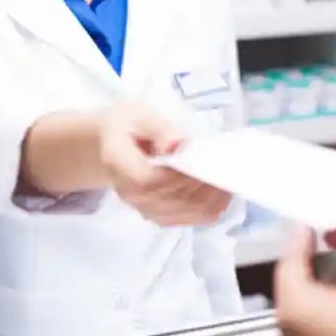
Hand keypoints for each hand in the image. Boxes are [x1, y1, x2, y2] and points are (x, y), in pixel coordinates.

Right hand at [98, 104, 231, 226]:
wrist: (109, 145)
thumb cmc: (126, 126)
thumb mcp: (139, 115)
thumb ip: (160, 129)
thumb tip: (179, 146)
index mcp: (117, 163)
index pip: (149, 181)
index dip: (179, 176)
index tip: (202, 160)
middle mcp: (129, 193)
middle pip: (170, 200)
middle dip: (201, 186)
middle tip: (224, 168)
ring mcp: (143, 208)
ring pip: (183, 213)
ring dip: (209, 199)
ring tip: (226, 179)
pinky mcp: (157, 215)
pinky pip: (186, 220)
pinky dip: (208, 208)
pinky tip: (220, 193)